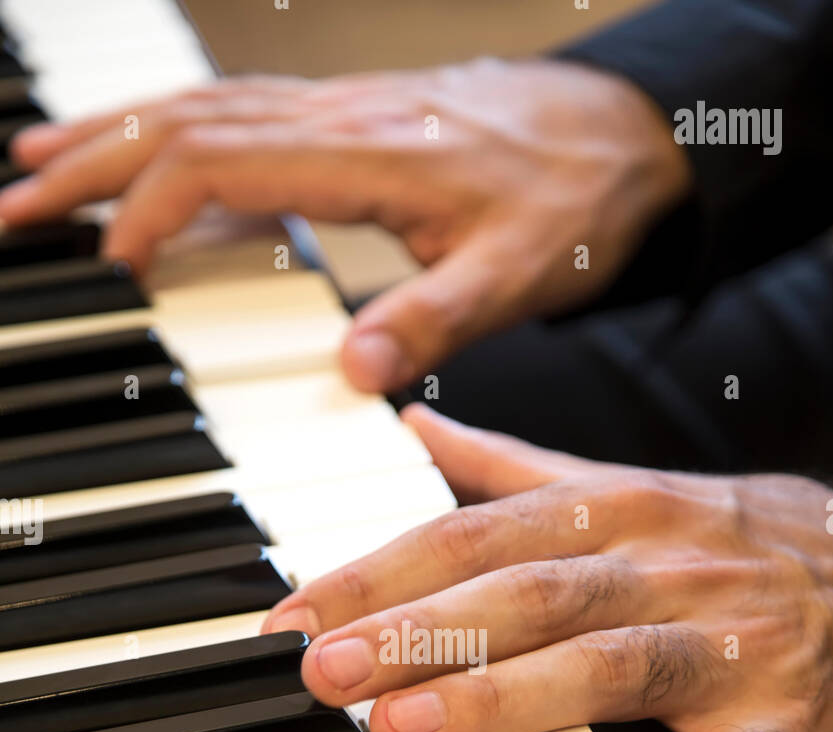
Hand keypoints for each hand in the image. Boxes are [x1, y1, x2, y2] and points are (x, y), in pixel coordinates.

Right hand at [0, 60, 689, 391]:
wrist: (622, 133)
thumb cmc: (572, 200)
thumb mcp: (517, 275)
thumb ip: (434, 320)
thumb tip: (354, 372)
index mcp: (368, 155)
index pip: (222, 159)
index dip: (152, 206)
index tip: (109, 264)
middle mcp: (338, 121)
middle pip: (183, 120)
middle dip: (89, 162)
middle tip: (16, 206)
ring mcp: (336, 114)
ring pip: (198, 108)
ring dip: (113, 138)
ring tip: (39, 172)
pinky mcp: (345, 123)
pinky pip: (235, 117)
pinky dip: (170, 137)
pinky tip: (141, 165)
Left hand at [264, 406, 832, 731]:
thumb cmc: (752, 548)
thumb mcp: (643, 489)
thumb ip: (524, 466)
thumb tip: (420, 427)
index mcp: (621, 513)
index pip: (478, 534)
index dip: (380, 572)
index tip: (292, 617)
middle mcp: (667, 569)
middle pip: (530, 592)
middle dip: (420, 630)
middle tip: (323, 672)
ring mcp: (732, 646)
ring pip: (612, 664)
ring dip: (511, 699)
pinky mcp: (791, 724)